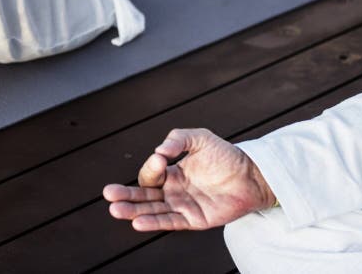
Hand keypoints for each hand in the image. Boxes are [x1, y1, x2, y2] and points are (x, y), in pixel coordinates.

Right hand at [103, 128, 275, 230]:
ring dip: (133, 211)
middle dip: (125, 195)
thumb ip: (178, 140)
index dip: (152, 167)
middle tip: (108, 193)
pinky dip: (154, 223)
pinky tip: (138, 222)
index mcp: (172, 171)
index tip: (160, 158)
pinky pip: (170, 222)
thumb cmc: (226, 155)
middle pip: (143, 195)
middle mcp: (173, 190)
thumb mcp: (199, 138)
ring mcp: (182, 206)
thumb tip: (159, 151)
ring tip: (115, 209)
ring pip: (152, 210)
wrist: (253, 175)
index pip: (151, 173)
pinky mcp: (194, 219)